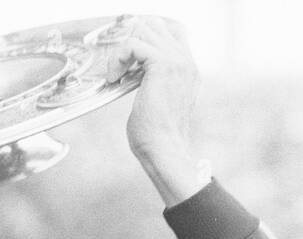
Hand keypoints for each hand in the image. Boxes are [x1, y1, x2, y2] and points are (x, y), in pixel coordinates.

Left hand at [105, 16, 205, 204]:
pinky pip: (134, 44)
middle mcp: (186, 61)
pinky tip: (114, 78)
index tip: (126, 62)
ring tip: (116, 74)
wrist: (164, 149)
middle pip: (155, 26)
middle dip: (131, 43)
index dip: (144, 39)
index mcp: (188, 69)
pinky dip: (119, 58)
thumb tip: (132, 73)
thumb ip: (153, 81)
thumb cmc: (156, 136)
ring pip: (144, 31)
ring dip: (123, 50)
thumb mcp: (156, 101)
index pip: (170, 32)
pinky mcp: (162, 65)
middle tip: (119, 68)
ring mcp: (177, 61)